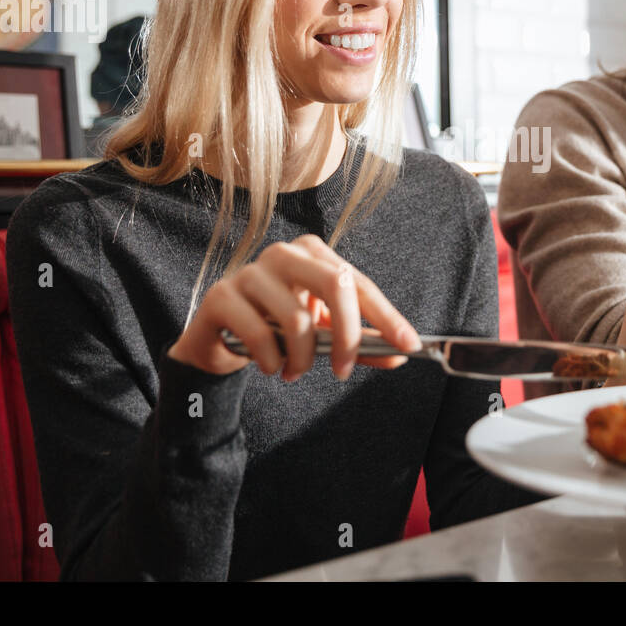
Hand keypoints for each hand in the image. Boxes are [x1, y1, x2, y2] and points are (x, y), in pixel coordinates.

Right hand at [167, 234, 419, 378]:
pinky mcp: (221, 296)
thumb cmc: (276, 328)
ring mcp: (249, 272)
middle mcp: (284, 254)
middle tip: (344, 371)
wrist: (217, 337)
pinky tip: (271, 367)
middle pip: (334, 284)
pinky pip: (258, 334)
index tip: (408, 346)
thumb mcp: (321, 334)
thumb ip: (357, 343)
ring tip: (295, 372)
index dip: (386, 315)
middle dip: (348, 335)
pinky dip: (272, 361)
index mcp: (313, 254)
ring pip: (296, 317)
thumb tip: (399, 356)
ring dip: (303, 358)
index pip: (358, 283)